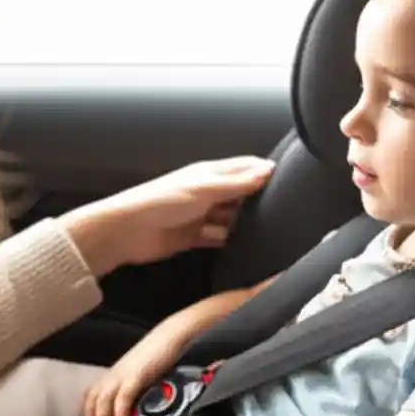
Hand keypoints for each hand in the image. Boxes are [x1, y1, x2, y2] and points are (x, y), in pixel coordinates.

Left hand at [60, 157, 273, 275]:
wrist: (126, 231)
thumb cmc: (158, 202)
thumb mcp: (203, 188)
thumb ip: (236, 182)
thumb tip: (268, 170)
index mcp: (208, 174)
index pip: (243, 168)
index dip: (263, 172)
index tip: (288, 181)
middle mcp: (206, 192)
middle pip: (239, 195)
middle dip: (258, 201)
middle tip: (284, 212)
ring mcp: (200, 215)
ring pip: (231, 218)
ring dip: (245, 224)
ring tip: (270, 231)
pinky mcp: (193, 237)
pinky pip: (218, 237)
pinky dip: (230, 241)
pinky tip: (246, 247)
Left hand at [83, 338, 178, 415]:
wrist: (170, 336)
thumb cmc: (158, 354)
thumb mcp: (141, 374)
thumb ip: (135, 389)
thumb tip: (135, 408)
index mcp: (115, 373)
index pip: (94, 393)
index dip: (89, 412)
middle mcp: (115, 374)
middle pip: (95, 398)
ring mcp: (124, 374)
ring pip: (104, 398)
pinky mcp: (137, 375)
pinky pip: (124, 395)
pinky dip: (120, 411)